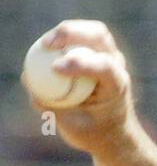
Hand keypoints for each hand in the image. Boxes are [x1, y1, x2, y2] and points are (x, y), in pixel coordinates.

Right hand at [22, 20, 135, 156]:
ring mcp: (109, 57)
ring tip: (45, 45)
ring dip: (66, 31)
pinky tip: (45, 49)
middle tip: (48, 45)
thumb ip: (52, 105)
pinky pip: (79, 39)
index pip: (104, 67)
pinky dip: (62, 39)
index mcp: (117, 86)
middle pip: (99, 36)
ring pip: (92, 31)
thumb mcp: (73, 128)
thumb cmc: (94, 132)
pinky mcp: (97, 55)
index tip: (55, 69)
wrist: (112, 134)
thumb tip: (30, 81)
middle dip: (71, 34)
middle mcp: (117, 66)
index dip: (79, 64)